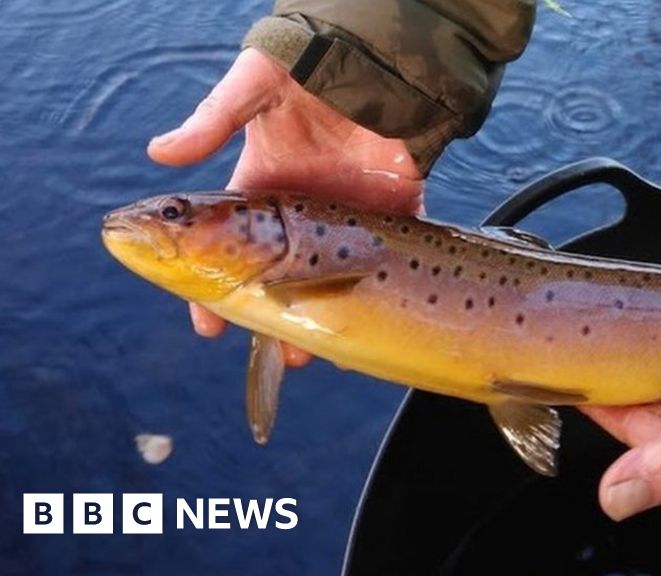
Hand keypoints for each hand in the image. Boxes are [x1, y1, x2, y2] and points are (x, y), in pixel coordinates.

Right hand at [148, 48, 423, 365]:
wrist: (373, 58)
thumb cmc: (307, 69)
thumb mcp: (253, 89)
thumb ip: (214, 121)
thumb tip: (159, 152)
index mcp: (265, 188)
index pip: (230, 249)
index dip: (216, 287)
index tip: (204, 324)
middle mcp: (305, 210)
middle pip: (283, 278)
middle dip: (271, 317)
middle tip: (268, 351)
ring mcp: (349, 214)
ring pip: (331, 281)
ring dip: (321, 320)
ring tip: (312, 357)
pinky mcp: (394, 209)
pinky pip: (387, 259)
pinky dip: (380, 295)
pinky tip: (368, 329)